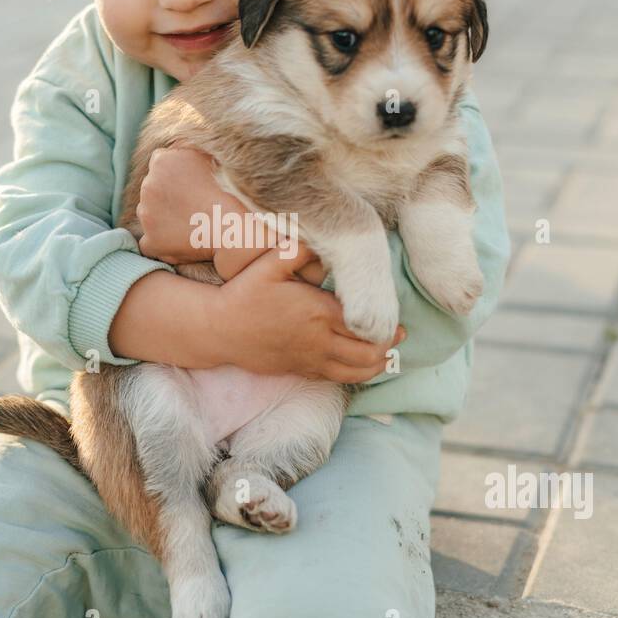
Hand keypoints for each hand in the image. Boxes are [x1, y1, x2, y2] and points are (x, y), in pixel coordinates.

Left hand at [136, 146, 233, 263]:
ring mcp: (146, 214)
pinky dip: (162, 243)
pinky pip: (151, 242)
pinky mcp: (150, 240)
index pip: (160, 164)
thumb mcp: (209, 156)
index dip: (175, 176)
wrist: (232, 226)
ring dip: (163, 218)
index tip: (189, 185)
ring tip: (191, 224)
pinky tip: (182, 242)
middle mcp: (148, 185)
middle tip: (193, 205)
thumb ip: (189, 148)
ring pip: (150, 214)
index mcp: (162, 162)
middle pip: (153, 189)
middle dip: (167, 196)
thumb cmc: (227, 189)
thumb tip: (181, 147)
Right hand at [214, 245, 405, 382]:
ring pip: (355, 372)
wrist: (219, 330)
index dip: (387, 327)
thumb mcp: (269, 263)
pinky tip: (359, 366)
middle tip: (397, 336)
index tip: (398, 321)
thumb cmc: (245, 294)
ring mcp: (309, 359)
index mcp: (318, 313)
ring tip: (386, 355)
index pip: (365, 326)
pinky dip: (354, 375)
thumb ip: (298, 249)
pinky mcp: (299, 370)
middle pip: (367, 353)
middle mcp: (319, 340)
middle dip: (388, 347)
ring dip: (375, 366)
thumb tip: (322, 238)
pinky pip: (335, 379)